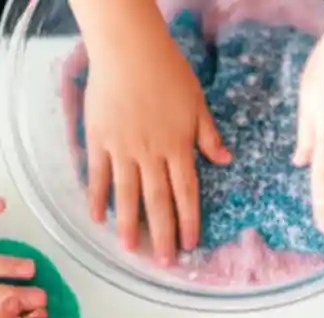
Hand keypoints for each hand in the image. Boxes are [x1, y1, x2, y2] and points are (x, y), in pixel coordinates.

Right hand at [79, 4, 230, 263]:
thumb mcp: (197, 103)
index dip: (190, 220)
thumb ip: (208, 135)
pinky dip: (98, 198)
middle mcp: (151, 154)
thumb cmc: (167, 72)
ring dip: (130, 225)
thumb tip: (225, 159)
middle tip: (165, 262)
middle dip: (163, 234)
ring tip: (130, 250)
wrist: (129, 50)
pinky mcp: (99, 140)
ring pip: (128, 195)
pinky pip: (98, 175)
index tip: (191, 244)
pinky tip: (98, 218)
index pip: (186, 192)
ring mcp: (123, 149)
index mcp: (178, 147)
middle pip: (158, 202)